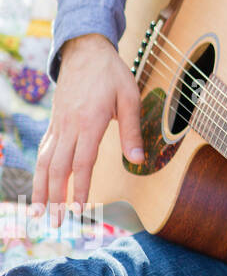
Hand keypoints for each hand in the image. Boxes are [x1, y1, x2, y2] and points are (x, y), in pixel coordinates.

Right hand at [34, 33, 145, 225]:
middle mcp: (69, 126)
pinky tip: (39, 187)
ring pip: (45, 162)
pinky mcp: (54, 123)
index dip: (79, 188)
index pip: (82, 162)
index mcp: (90, 121)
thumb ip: (132, 129)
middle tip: (56, 223)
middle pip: (59, 168)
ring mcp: (58, 125)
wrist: (85, 52)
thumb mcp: (130, 97)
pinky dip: (40, 172)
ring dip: (41, 189)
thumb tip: (138, 159)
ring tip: (38, 213)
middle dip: (56, 198)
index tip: (79, 210)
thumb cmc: (112, 74)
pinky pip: (44, 151)